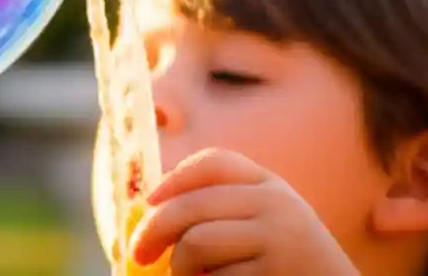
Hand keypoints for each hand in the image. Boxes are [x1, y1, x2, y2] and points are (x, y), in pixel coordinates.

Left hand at [129, 148, 359, 274]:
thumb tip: (149, 210)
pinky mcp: (276, 272)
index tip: (149, 201)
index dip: (174, 179)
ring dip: (180, 267)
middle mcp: (277, 203)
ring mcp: (280, 237)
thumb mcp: (263, 226)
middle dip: (154, 231)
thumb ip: (220, 211)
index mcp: (270, 185)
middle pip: (192, 204)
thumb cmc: (288, 268)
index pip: (214, 163)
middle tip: (139, 254)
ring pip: (197, 242)